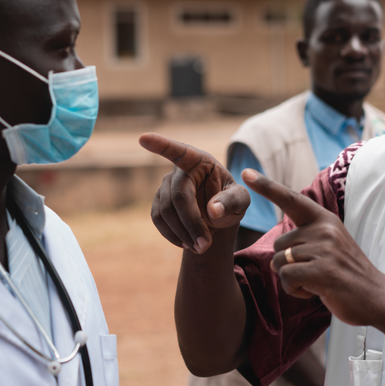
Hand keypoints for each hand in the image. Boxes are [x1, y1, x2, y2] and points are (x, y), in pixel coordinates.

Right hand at [139, 133, 250, 253]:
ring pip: (166, 211)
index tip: (143, 138)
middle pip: (178, 196)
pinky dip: (172, 235)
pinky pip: (158, 219)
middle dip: (191, 223)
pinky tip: (186, 242)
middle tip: (205, 245)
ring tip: (201, 247)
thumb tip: (213, 210)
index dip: (161, 145)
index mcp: (200, 160)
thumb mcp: (241, 201)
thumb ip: (232, 201)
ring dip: (182, 233)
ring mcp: (165, 185)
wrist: (217, 216)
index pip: (180, 151)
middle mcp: (179, 170)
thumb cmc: (231, 201)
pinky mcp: (158, 201)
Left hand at [243, 169, 384, 326]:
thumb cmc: (347, 275)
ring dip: (293, 280)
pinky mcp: (322, 270)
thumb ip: (308, 239)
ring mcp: (324, 249)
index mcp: (325, 220)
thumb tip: (277, 254)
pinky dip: (295, 290)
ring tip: (318, 282)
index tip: (246, 174)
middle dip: (289, 265)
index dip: (267, 187)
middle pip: (279, 245)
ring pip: (280, 262)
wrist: (378, 297)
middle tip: (315, 273)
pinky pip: (287, 277)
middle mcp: (324, 229)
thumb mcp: (331, 246)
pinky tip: (316, 291)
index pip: (291, 199)